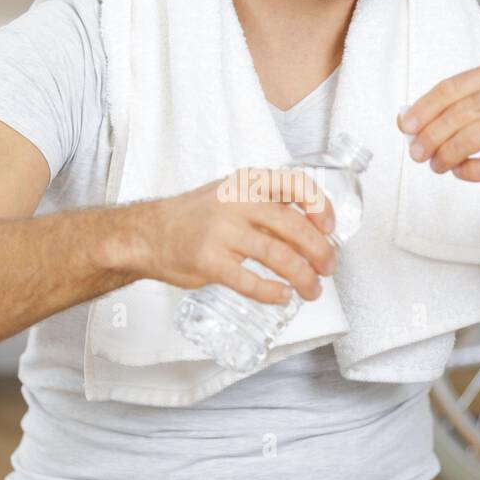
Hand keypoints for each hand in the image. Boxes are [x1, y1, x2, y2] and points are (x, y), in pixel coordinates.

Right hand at [129, 166, 337, 304]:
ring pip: (278, 256)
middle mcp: (236, 202)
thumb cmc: (195, 217)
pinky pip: (249, 281)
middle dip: (319, 252)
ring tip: (311, 289)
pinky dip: (272, 292)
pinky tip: (282, 296)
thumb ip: (268, 207)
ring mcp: (221, 232)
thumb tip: (311, 231)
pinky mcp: (208, 261)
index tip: (330, 228)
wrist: (148, 234)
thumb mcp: (232, 195)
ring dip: (302, 277)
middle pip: (294, 226)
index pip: (296, 184)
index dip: (321, 206)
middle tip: (327, 268)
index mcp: (247, 183)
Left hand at [397, 58, 479, 185]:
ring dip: (449, 154)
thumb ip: (457, 109)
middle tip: (416, 153)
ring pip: (476, 136)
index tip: (405, 127)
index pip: (453, 87)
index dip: (425, 108)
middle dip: (433, 135)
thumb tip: (406, 121)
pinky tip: (461, 173)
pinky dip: (473, 170)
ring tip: (436, 166)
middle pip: (463, 112)